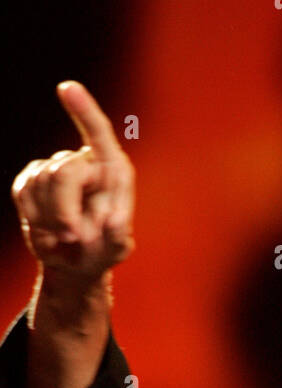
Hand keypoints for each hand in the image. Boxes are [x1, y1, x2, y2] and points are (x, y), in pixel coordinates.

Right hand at [11, 80, 134, 282]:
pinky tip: (47, 230)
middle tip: (72, 237)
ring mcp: (55, 168)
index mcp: (112, 170)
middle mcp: (85, 162)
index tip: (67, 88)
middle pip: (63, 172)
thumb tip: (113, 222)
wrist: (74, 265)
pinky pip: (23, 191)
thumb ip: (118, 237)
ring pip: (41, 183)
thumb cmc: (102, 253)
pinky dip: (34, 218)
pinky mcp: (30, 179)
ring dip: (50, 219)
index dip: (83, 111)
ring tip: (65, 237)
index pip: (99, 134)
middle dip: (64, 210)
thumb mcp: (115, 250)